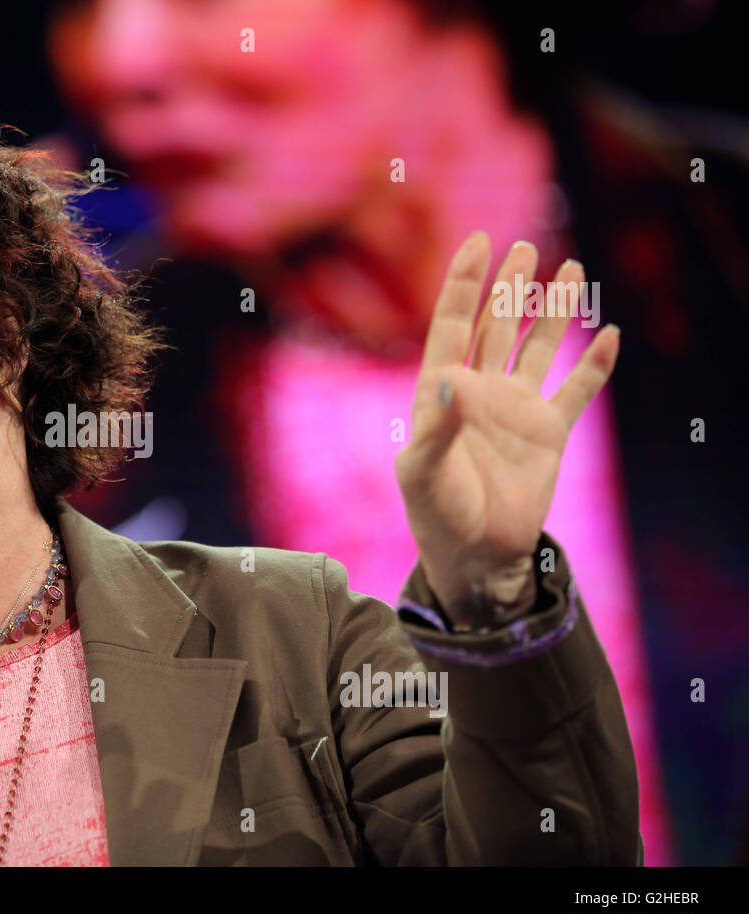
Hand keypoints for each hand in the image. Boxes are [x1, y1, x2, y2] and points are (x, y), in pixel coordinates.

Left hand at [394, 232, 620, 627]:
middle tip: (522, 247)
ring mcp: (516, 410)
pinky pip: (577, 392)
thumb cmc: (435, 514)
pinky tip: (608, 336)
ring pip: (538, 348)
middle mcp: (479, 392)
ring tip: (571, 270)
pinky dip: (594, 366)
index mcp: (440, 391)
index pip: (452, 326)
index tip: (478, 242)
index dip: (465, 285)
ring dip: (553, 312)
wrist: (474, 555)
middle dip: (509, 287)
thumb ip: (436, 426)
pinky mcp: (548, 434)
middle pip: (497, 326)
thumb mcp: (423, 473)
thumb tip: (449, 378)